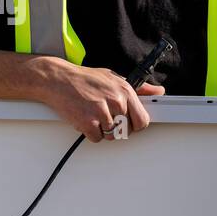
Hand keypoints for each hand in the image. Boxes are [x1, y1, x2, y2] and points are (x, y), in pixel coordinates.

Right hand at [34, 59, 165, 142]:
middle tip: (104, 115)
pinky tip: (84, 118)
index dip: (135, 125)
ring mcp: (102, 112)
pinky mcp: (88, 122)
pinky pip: (96, 138)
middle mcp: (116, 101)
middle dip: (117, 127)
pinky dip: (90, 132)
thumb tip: (159, 90)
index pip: (142, 120)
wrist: (57, 79)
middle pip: (126, 130)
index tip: (127, 122)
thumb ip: (139, 88)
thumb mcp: (114, 78)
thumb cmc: (84, 79)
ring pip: (111, 135)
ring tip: (92, 113)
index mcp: (125, 90)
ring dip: (102, 129)